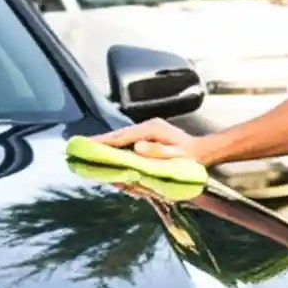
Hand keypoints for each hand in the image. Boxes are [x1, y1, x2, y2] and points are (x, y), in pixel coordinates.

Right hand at [91, 118, 209, 162]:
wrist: (204, 152)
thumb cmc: (192, 157)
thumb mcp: (177, 155)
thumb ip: (158, 152)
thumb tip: (137, 148)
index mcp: (151, 130)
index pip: (122, 136)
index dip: (103, 142)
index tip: (87, 145)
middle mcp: (147, 128)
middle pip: (118, 137)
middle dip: (101, 144)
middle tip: (83, 152)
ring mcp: (147, 133)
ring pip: (122, 141)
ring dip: (109, 149)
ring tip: (93, 156)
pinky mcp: (148, 139)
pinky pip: (129, 145)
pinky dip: (119, 151)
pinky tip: (113, 159)